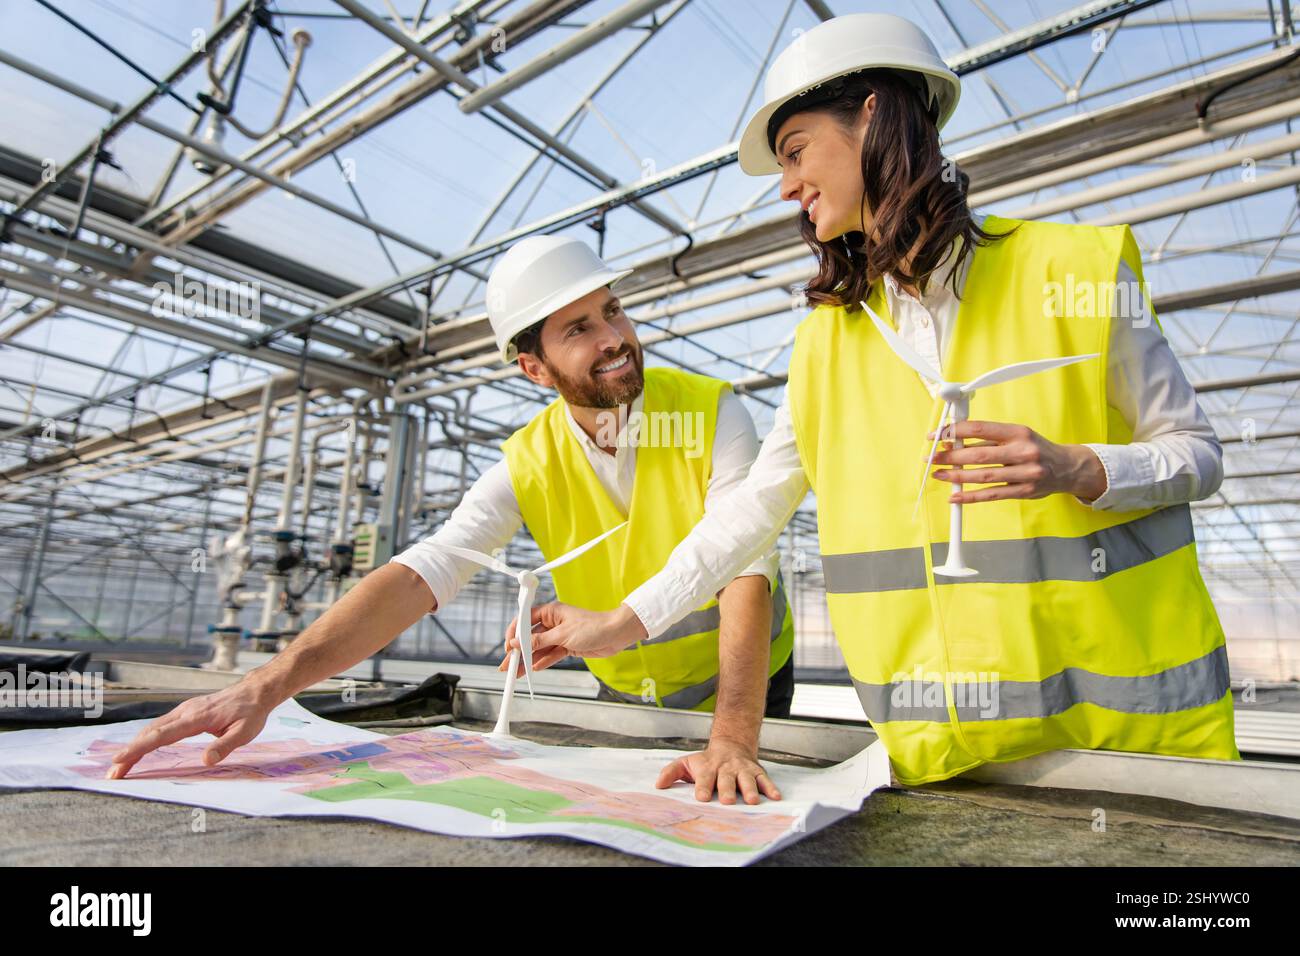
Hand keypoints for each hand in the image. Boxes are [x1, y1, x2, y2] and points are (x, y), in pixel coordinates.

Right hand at [104, 679, 277, 779]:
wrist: (254, 691)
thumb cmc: (250, 713)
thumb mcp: (245, 733)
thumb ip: (224, 746)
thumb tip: (206, 761)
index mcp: (196, 718)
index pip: (162, 735)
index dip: (139, 748)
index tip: (120, 759)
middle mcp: (185, 711)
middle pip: (150, 733)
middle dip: (130, 753)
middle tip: (113, 774)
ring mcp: (184, 710)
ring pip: (152, 728)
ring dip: (135, 747)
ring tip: (120, 767)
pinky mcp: (185, 712)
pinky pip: (160, 726)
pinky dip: (145, 738)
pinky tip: (138, 750)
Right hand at [500, 602, 646, 674]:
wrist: (616, 634)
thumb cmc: (593, 626)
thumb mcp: (562, 634)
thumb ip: (539, 640)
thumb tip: (518, 643)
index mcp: (550, 612)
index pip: (524, 621)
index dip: (514, 634)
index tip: (508, 647)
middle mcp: (553, 623)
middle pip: (530, 637)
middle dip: (518, 652)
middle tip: (508, 665)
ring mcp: (560, 635)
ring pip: (539, 649)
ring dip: (528, 660)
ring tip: (517, 673)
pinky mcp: (567, 646)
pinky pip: (550, 654)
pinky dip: (542, 662)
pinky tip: (533, 669)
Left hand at [656, 737, 781, 804]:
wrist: (731, 744)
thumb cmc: (706, 761)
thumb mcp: (687, 762)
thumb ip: (672, 772)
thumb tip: (658, 785)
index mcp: (708, 767)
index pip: (704, 777)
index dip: (703, 787)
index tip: (701, 797)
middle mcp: (726, 768)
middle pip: (727, 779)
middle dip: (727, 790)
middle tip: (727, 801)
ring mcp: (742, 769)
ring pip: (747, 779)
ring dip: (750, 789)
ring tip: (752, 801)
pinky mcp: (757, 771)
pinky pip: (765, 779)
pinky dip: (770, 788)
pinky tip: (775, 796)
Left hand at [927, 420, 1106, 503]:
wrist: (1066, 468)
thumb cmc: (1035, 449)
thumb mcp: (1016, 436)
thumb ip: (988, 439)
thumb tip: (953, 442)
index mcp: (1018, 432)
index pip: (980, 429)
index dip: (955, 431)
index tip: (936, 435)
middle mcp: (1023, 451)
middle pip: (979, 455)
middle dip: (951, 456)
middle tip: (932, 458)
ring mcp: (1025, 473)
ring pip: (983, 476)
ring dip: (956, 476)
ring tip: (938, 475)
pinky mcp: (1024, 491)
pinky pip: (992, 495)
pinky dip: (970, 497)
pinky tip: (954, 497)